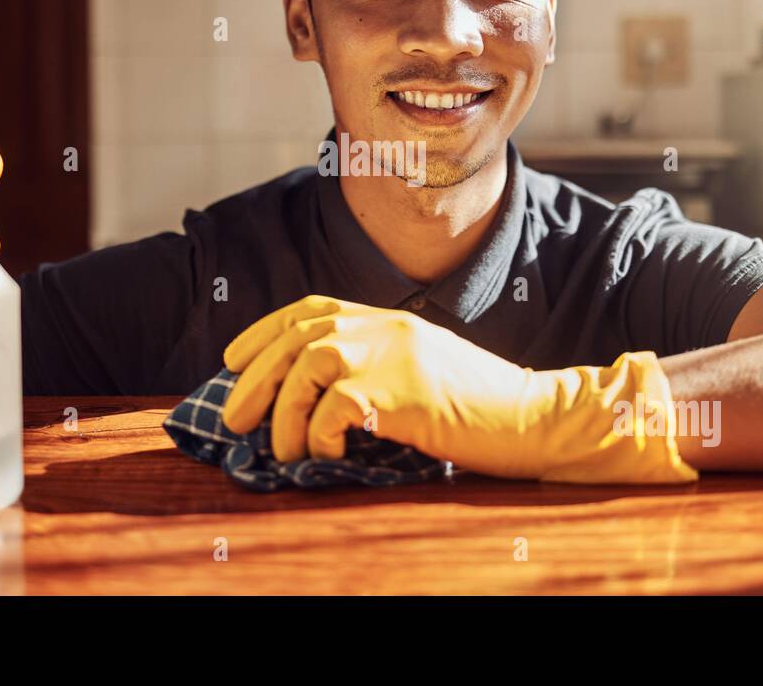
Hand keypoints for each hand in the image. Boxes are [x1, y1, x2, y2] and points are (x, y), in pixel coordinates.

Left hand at [221, 295, 696, 483]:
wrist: (531, 417)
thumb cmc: (476, 406)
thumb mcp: (421, 368)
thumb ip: (376, 362)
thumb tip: (314, 392)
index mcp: (388, 318)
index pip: (310, 309)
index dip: (263, 332)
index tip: (231, 358)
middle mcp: (385, 326)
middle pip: (297, 339)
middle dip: (254, 378)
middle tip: (233, 417)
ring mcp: (394, 354)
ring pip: (306, 369)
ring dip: (281, 413)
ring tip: (280, 449)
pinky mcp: (403, 391)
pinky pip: (334, 408)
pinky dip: (318, 435)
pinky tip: (327, 454)